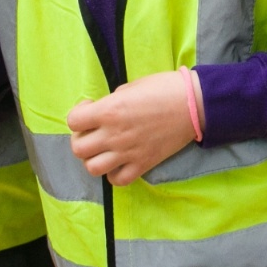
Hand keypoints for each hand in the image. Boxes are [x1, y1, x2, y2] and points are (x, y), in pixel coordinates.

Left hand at [66, 71, 200, 185]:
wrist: (193, 105)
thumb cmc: (164, 88)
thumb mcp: (131, 86)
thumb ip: (113, 101)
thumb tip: (105, 111)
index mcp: (109, 110)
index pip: (73, 121)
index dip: (78, 114)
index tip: (90, 109)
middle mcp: (114, 134)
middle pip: (78, 148)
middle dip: (81, 139)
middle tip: (93, 131)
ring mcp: (128, 152)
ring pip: (92, 168)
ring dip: (94, 159)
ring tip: (103, 149)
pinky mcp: (143, 164)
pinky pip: (118, 180)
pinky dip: (114, 174)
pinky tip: (119, 162)